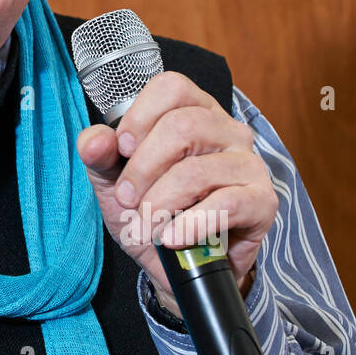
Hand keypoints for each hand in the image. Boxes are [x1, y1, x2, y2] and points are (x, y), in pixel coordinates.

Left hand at [76, 72, 277, 317]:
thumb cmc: (150, 212)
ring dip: (160, 204)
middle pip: (181, 127)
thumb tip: (92, 142)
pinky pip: (225, 203)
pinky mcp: (262, 201)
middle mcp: (227, 130)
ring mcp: (249, 164)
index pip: (172, 87)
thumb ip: (101, 156)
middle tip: (127, 199)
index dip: (140, 117)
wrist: (176, 267)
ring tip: (146, 226)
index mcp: (194, 112)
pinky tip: (173, 238)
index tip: (122, 150)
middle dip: (142, 169)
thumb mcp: (114, 181)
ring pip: (196, 170)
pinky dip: (190, 224)